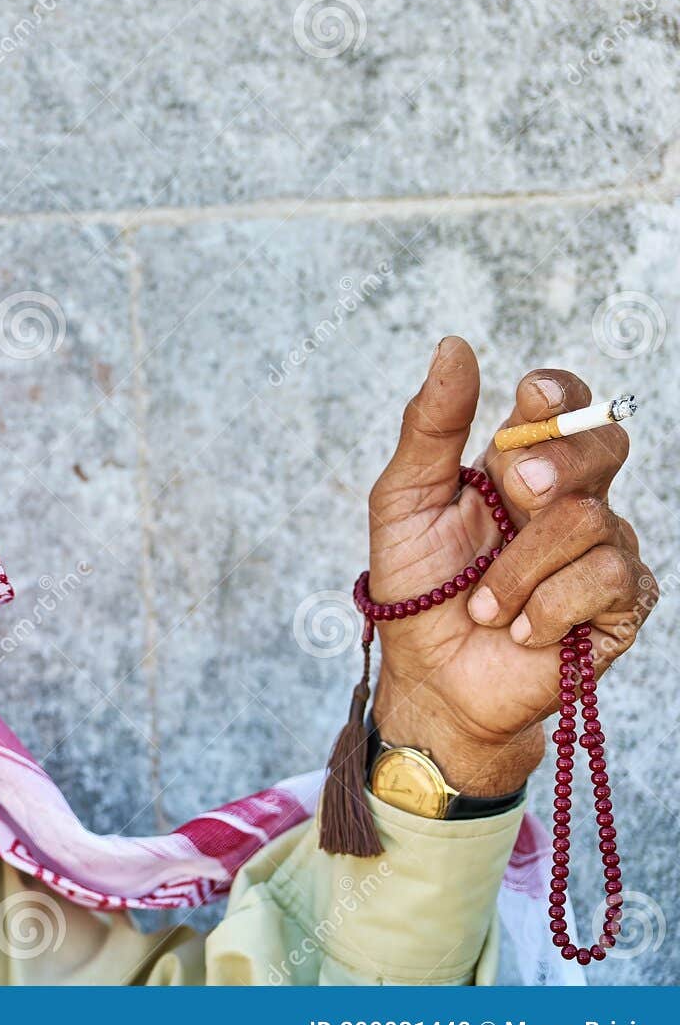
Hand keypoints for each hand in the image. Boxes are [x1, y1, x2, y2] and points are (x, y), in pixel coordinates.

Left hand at [364, 336, 657, 794]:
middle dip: (556, 466)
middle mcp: (568, 499)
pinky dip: (548, 606)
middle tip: (511, 496)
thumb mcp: (404, 501)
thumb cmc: (417, 588)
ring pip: (592, 520)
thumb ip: (430, 426)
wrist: (431, 678)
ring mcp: (601, 549)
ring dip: (522, 568)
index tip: (530, 398)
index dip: (559, 394)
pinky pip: (607, 578)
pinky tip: (522, 629)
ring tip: (485, 605)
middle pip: (603, 443)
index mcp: (517, 464)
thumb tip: (454, 346)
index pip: (563, 405)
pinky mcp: (621, 604)